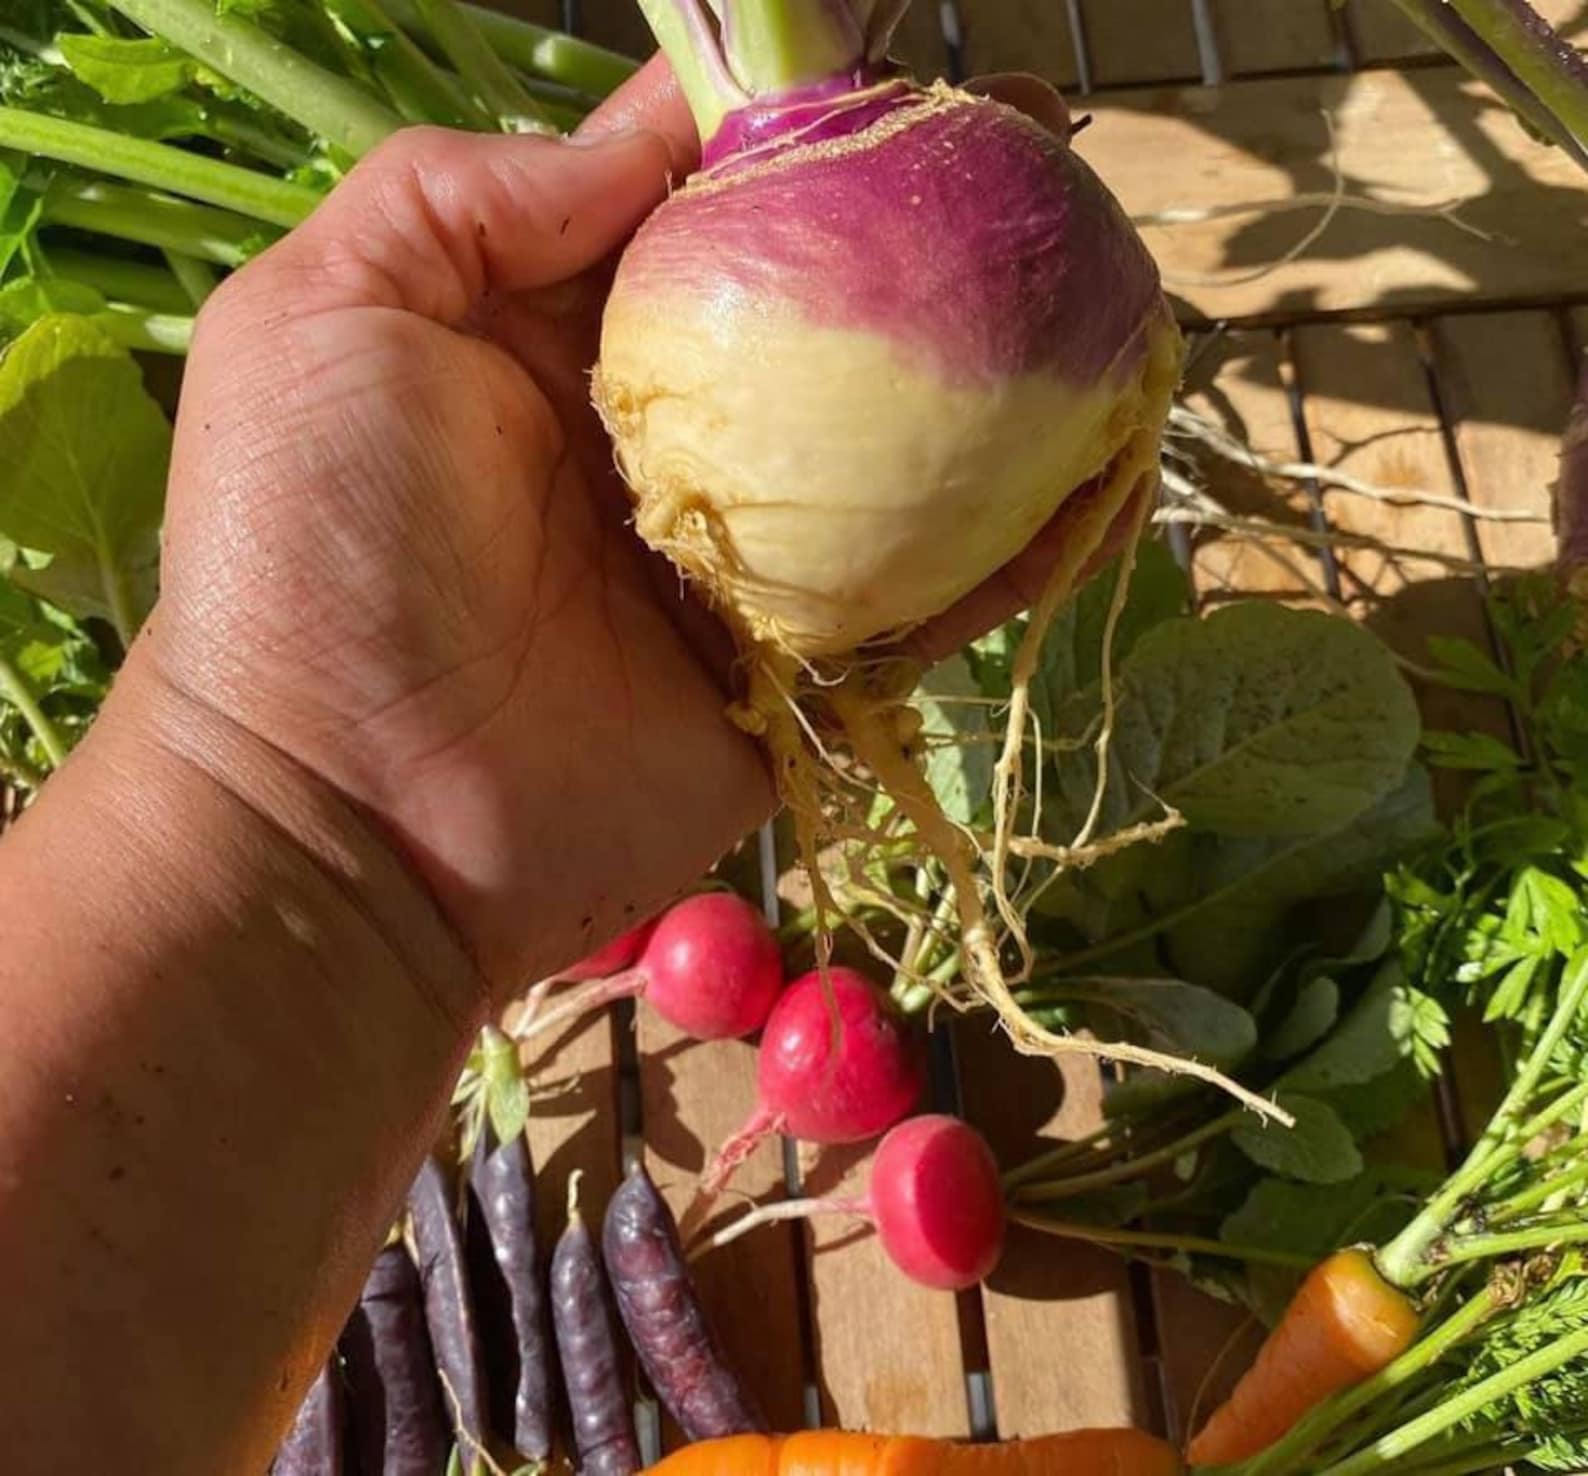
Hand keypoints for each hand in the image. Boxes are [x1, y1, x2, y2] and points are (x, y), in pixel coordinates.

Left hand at [140, 60, 1082, 994]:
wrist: (352, 821)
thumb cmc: (311, 555)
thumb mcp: (330, 314)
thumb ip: (476, 194)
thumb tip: (660, 132)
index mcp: (559, 334)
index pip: (704, 201)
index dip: (805, 130)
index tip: (908, 77)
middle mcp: (664, 432)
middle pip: (825, 313)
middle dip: (934, 232)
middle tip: (1047, 161)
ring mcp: (740, 553)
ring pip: (898, 448)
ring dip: (1001, 376)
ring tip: (1106, 296)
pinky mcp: (794, 668)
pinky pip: (924, 596)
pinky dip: (1011, 543)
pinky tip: (1092, 472)